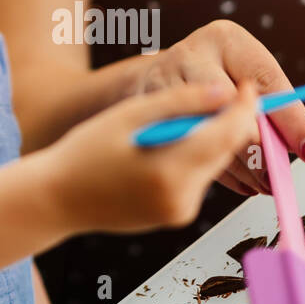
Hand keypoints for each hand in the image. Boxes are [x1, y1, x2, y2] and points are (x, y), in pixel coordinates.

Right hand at [46, 80, 260, 233]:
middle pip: (225, 151)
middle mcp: (181, 197)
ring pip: (213, 164)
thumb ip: (181, 101)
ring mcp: (180, 212)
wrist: (56, 199)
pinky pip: (198, 179)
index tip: (248, 86)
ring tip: (171, 124)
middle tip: (212, 95)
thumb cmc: (84, 153)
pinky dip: (191, 158)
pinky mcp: (177, 217)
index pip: (228, 135)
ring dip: (206, 140)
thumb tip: (224, 90)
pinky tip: (161, 149)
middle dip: (226, 122)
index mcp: (169, 170)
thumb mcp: (130, 114)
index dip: (245, 108)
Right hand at [130, 20, 304, 195]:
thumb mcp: (249, 75)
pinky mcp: (143, 111)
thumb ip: (279, 106)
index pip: (262, 81)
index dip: (287, 119)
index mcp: (222, 39)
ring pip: (205, 135)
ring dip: (238, 167)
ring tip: (262, 183)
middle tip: (276, 175)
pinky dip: (215, 171)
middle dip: (257, 150)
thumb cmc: (215, 75)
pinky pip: (184, 150)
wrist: (155, 77)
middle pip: (229, 110)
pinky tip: (237, 181)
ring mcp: (159, 83)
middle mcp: (188, 55)